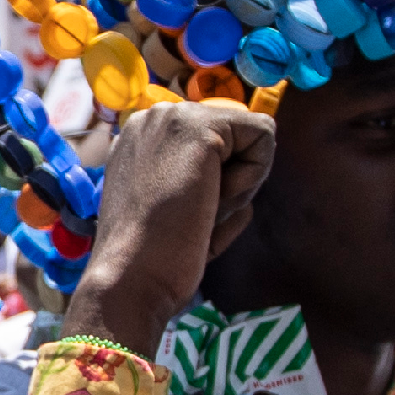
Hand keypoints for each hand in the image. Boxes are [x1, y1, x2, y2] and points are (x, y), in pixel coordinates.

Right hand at [62, 102, 275, 357]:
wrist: (131, 277)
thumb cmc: (153, 261)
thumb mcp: (175, 218)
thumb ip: (202, 200)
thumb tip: (246, 207)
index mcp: (142, 139)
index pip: (213, 143)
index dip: (217, 183)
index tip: (184, 213)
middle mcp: (153, 118)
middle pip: (234, 137)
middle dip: (231, 181)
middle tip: (193, 214)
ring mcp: (173, 117)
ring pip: (251, 136)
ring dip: (241, 183)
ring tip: (199, 209)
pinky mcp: (199, 127)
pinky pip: (262, 136)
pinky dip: (253, 176)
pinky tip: (215, 199)